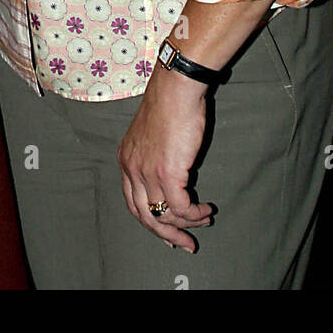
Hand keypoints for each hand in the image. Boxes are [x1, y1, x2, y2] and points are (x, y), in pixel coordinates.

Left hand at [117, 64, 214, 250]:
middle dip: (167, 234)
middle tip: (185, 244)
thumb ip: (154, 157)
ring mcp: (148, 173)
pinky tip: (206, 210)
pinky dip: (195, 214)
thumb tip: (171, 180)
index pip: (133, 203)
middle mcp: (132, 169)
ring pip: (164, 215)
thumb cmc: (170, 105)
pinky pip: (181, 207)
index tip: (167, 232)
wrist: (176, 88)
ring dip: (187, 224)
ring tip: (204, 220)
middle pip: (145, 216)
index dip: (151, 222)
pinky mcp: (168, 173)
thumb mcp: (151, 135)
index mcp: (126, 159)